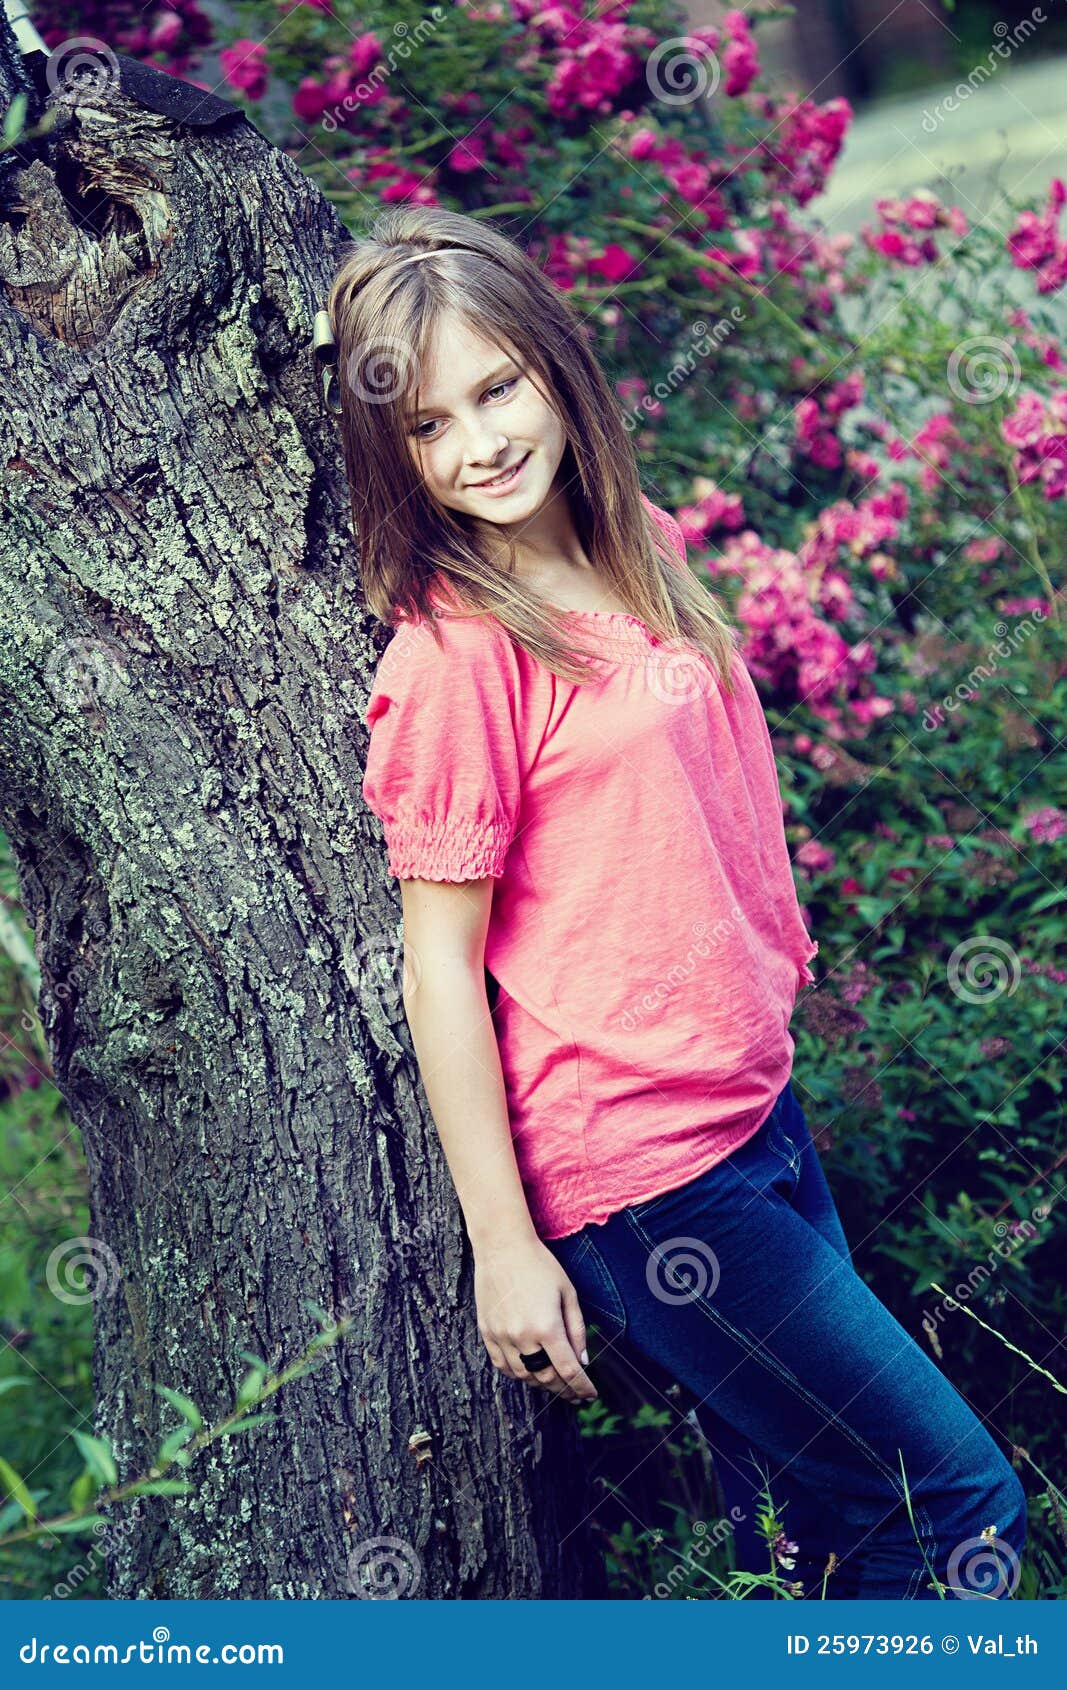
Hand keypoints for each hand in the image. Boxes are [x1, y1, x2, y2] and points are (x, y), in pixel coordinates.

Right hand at [473, 1233, 598, 1404]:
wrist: (502, 1247)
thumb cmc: (540, 1265)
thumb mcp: (568, 1293)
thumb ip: (576, 1329)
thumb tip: (582, 1361)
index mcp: (547, 1326)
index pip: (568, 1370)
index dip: (582, 1387)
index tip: (590, 1395)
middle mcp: (522, 1336)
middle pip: (546, 1377)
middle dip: (564, 1389)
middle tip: (574, 1393)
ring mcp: (501, 1336)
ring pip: (523, 1376)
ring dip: (541, 1383)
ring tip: (554, 1382)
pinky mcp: (487, 1332)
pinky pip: (502, 1366)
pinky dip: (517, 1374)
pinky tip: (528, 1371)